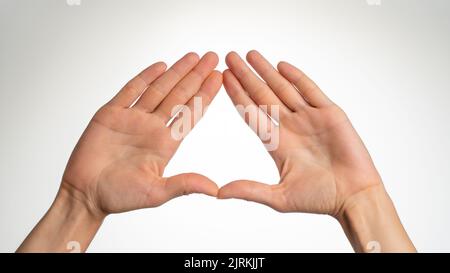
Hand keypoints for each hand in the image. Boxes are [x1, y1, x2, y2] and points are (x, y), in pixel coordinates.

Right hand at [17, 52, 221, 251]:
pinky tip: (160, 66)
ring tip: (192, 57)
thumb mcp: (157, 192)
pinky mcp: (111, 114)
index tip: (219, 77)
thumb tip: (216, 190)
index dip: (205, 95)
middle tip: (211, 57)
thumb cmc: (120, 197)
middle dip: (196, 76)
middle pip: (179, 95)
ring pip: (158, 89)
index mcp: (166, 143)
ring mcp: (132, 118)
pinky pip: (130, 91)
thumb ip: (185, 185)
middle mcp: (152, 127)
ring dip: (175, 72)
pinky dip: (145, 77)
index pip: (190, 113)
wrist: (85, 195)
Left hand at [219, 50, 379, 214]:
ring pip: (283, 89)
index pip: (251, 113)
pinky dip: (297, 78)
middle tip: (230, 57)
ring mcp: (309, 118)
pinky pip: (311, 91)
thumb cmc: (319, 199)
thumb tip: (218, 193)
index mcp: (277, 143)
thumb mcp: (279, 197)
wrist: (354, 198)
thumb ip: (249, 190)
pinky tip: (281, 66)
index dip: (237, 96)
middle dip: (246, 77)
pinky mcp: (330, 114)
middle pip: (263, 96)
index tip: (223, 79)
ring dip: (267, 72)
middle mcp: (290, 127)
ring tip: (251, 55)